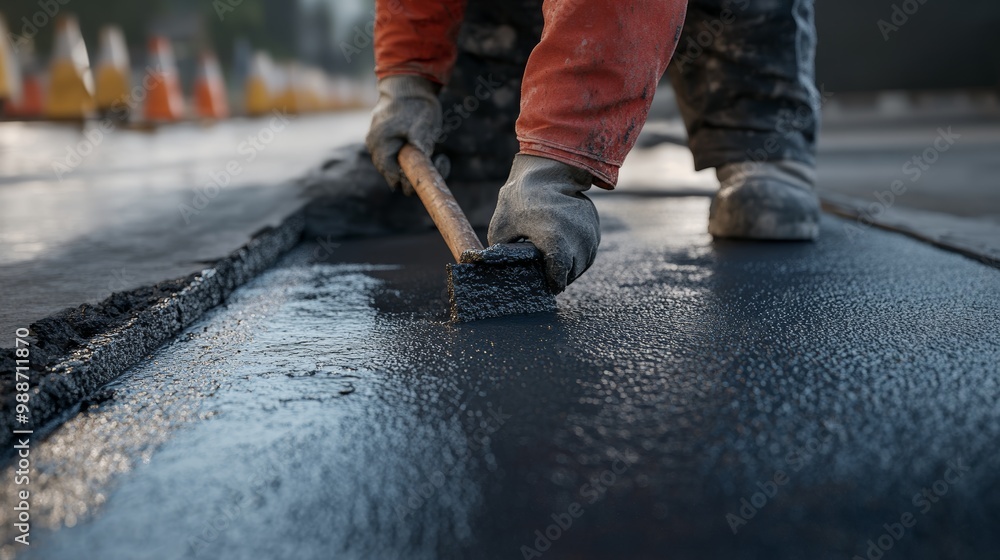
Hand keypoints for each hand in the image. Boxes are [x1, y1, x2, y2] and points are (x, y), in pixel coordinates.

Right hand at [365, 75, 441, 194]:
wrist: (409, 82)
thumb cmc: (416, 105)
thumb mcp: (424, 129)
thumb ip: (420, 153)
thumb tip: (419, 176)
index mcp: (380, 144)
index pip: (392, 178)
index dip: (411, 182)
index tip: (428, 173)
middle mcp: (374, 145)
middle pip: (392, 173)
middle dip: (412, 173)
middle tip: (435, 160)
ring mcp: (376, 140)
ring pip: (394, 164)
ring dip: (410, 163)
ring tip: (429, 150)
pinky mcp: (382, 136)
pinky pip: (393, 153)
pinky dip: (406, 154)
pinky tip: (419, 143)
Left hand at [488, 154, 600, 292]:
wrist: (546, 170)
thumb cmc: (520, 199)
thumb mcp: (501, 228)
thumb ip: (503, 255)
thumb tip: (502, 273)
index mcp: (556, 241)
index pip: (560, 277)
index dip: (552, 285)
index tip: (545, 287)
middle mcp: (578, 238)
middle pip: (572, 272)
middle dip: (560, 276)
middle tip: (547, 277)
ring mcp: (589, 231)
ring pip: (583, 263)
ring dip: (571, 267)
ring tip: (557, 268)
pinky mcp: (594, 226)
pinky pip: (589, 250)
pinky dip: (579, 255)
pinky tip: (566, 254)